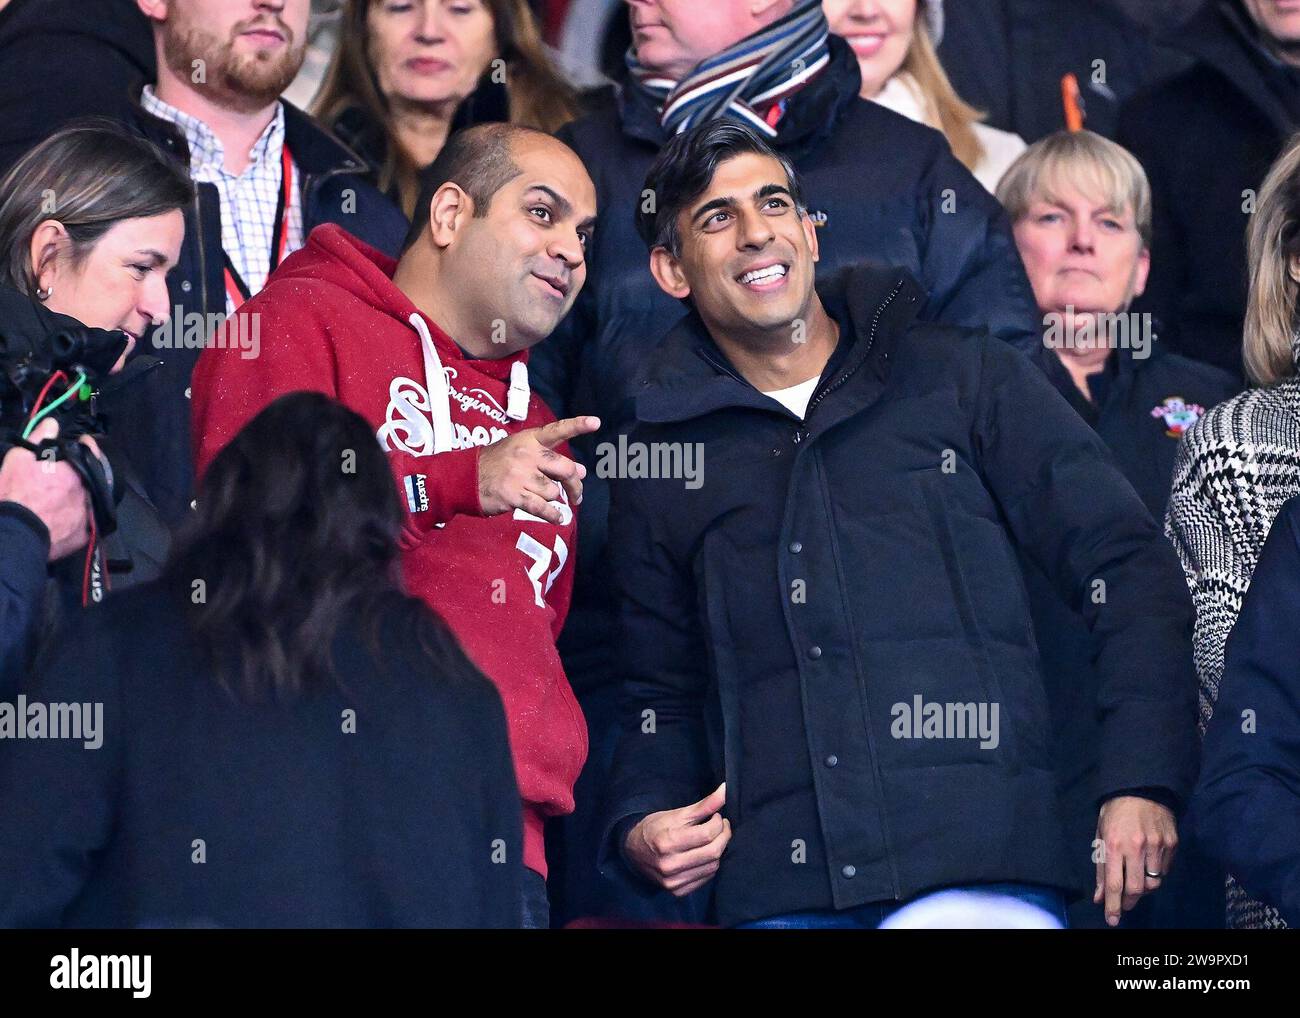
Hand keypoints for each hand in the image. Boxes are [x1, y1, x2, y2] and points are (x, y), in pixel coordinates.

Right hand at [0, 419, 91, 560]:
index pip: (90, 451)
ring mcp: (88, 513)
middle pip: (92, 476)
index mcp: (75, 471)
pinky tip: (64, 516)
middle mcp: (88, 491)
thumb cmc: (15, 493)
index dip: (86, 445)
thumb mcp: (20, 459)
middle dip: (82, 473)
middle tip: (65, 475)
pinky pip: (85, 522)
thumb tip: (52, 423)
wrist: (16, 532)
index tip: (84, 442)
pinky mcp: (84, 534)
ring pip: (90, 499)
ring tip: (62, 497)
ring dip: (81, 495)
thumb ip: (39, 439)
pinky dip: (76, 517)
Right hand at [477, 415, 599, 523]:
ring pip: (553, 491)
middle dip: (575, 484)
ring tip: (544, 500)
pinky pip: (543, 508)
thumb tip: (582, 471)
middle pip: (565, 468)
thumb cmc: (496, 464)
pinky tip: (558, 518)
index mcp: (529, 439)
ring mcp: (520, 475)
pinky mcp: (514, 495)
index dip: (578, 425)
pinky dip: (553, 515)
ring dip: (553, 499)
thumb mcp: (521, 453)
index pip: (557, 430)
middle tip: (576, 495)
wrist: (465, 478)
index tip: (596, 422)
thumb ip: (550, 460)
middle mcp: (527, 454)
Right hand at [624, 782, 730, 896]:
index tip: (717, 816)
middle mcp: (670, 865)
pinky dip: (710, 864)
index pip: (707, 834)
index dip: (718, 823)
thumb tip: (726, 790)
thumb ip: (704, 805)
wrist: (633, 851)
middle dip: (724, 836)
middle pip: (713, 852)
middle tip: (721, 826)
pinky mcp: (677, 891)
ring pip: (713, 866)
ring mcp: (673, 881)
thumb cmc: (655, 828)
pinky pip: (706, 878)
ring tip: (712, 839)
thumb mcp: (677, 813)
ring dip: (718, 850)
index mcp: (667, 842)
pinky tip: (704, 854)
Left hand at [1093, 795, 1177, 925]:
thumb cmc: (1115, 811)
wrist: (1142, 788)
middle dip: (1129, 901)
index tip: (1112, 920)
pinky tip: (1148, 866)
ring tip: (1135, 882)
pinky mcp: (1172, 843)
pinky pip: (1165, 870)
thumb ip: (1101, 867)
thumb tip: (1100, 896)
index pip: (1115, 884)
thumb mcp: (1100, 834)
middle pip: (1137, 888)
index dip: (1113, 906)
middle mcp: (1137, 847)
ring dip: (1143, 888)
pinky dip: (1156, 874)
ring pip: (1154, 883)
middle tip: (1123, 903)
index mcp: (1114, 844)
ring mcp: (1157, 846)